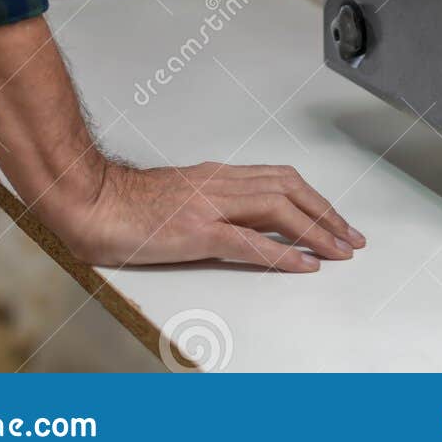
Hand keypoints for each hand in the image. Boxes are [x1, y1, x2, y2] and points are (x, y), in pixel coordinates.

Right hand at [64, 158, 365, 271]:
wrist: (90, 199)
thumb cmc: (125, 204)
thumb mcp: (178, 197)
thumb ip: (210, 203)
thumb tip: (239, 222)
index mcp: (217, 176)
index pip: (280, 180)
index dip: (313, 199)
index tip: (335, 221)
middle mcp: (220, 183)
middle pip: (289, 189)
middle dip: (326, 214)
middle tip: (352, 238)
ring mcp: (210, 205)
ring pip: (279, 210)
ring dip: (316, 231)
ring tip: (339, 251)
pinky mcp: (196, 231)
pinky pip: (249, 242)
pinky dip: (282, 253)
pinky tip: (303, 265)